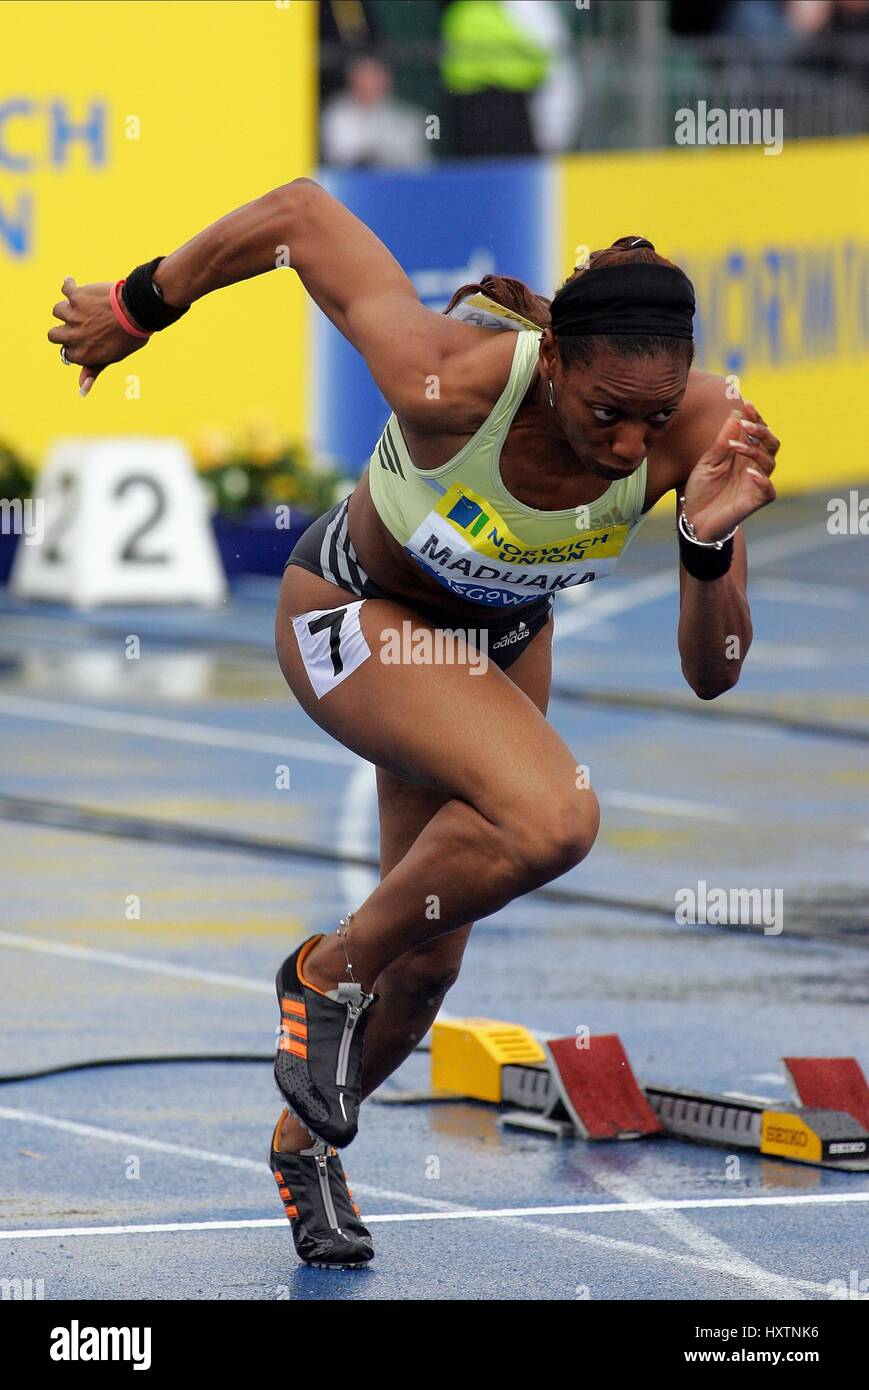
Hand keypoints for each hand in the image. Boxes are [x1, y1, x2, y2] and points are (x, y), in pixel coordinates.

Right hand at [47, 276, 148, 394]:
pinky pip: (65, 287)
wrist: (137, 313)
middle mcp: (73, 335)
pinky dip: (69, 284)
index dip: (75, 345)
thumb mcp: (111, 358)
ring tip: (82, 306)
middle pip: (53, 335)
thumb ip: (93, 370)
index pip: (66, 351)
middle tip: (77, 324)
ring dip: (68, 308)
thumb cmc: (128, 337)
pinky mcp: (76, 296)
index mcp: (81, 353)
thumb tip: (82, 390)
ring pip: (58, 310)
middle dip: (63, 330)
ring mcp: (73, 315)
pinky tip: (74, 284)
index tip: (86, 339)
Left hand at [681, 400, 778, 541]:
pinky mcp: (756, 501)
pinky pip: (768, 489)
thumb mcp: (708, 461)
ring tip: (734, 446)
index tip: (747, 404)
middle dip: (761, 430)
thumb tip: (736, 414)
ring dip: (754, 451)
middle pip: (772, 443)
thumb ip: (722, 440)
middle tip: (745, 423)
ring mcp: (757, 483)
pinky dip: (761, 480)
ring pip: (770, 462)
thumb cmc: (702, 489)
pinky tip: (750, 472)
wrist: (694, 518)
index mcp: (744, 454)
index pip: (758, 432)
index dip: (756, 417)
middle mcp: (754, 466)